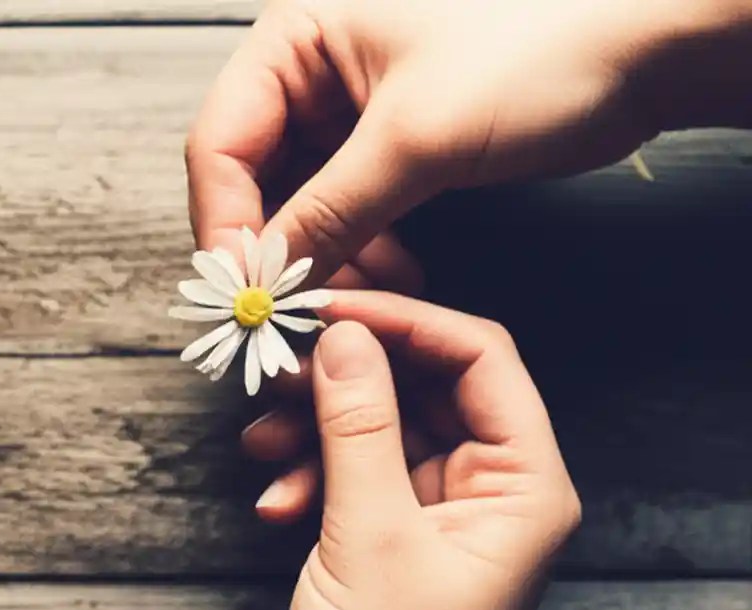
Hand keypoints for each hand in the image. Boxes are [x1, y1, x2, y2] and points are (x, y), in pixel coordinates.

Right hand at [186, 0, 751, 288]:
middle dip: (276, 249)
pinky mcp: (388, 144)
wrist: (644, 48)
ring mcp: (348, 109)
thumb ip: (329, 210)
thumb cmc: (536, 52)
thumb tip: (266, 279)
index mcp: (296, 37)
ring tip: (357, 301)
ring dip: (323, 258)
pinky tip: (394, 276)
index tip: (243, 293)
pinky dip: (360, 248)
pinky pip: (346, 208)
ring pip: (300, 201)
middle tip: (289, 316)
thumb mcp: (416, 138)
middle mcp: (311, 70)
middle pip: (252, 177)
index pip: (220, 140)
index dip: (224, 222)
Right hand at [247, 292, 580, 609]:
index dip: (407, 319)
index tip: (335, 305)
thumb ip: (358, 425)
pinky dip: (310, 473)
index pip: (481, 359)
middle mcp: (490, 491)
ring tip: (262, 439)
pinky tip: (274, 500)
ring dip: (316, 426)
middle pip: (424, 385)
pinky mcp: (392, 531)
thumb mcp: (368, 536)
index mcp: (523, 488)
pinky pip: (354, 468)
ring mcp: (438, 511)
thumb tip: (343, 334)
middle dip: (349, 373)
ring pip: (379, 424)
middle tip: (284, 360)